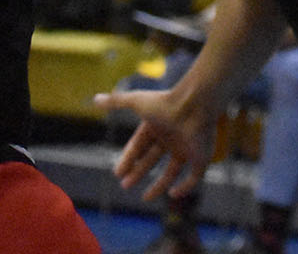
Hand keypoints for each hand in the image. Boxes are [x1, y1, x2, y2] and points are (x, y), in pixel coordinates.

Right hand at [96, 88, 215, 199]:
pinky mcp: (201, 157)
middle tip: (125, 185)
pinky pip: (194, 177)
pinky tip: (173, 194)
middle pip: (152, 158)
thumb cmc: (166, 103)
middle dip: (138, 171)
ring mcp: (187, 148)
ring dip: (159, 184)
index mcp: (157, 125)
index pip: (139, 146)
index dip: (128, 159)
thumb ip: (116, 101)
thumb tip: (96, 98)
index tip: (117, 173)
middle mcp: (172, 138)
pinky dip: (185, 187)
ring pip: (172, 170)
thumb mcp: (137, 102)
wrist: (195, 105)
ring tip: (145, 197)